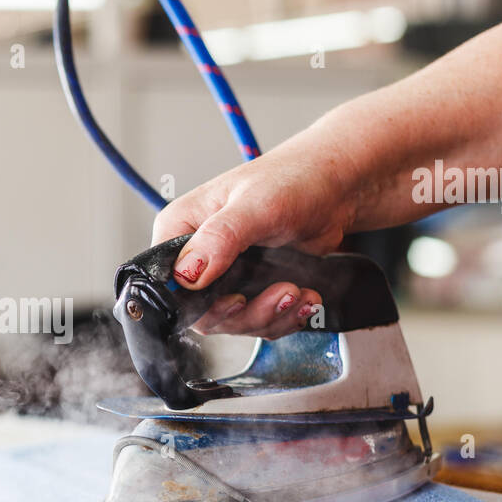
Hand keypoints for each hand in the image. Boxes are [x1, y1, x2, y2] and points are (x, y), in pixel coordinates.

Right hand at [151, 146, 358, 337]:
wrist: (335, 188)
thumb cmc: (294, 179)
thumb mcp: (255, 205)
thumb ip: (219, 237)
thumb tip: (186, 272)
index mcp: (182, 228)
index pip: (166, 282)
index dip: (195, 302)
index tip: (234, 299)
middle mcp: (198, 255)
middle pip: (201, 312)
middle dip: (245, 314)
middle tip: (280, 293)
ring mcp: (225, 274)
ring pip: (232, 322)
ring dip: (270, 316)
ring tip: (297, 293)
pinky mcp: (251, 287)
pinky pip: (257, 321)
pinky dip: (283, 317)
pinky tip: (303, 298)